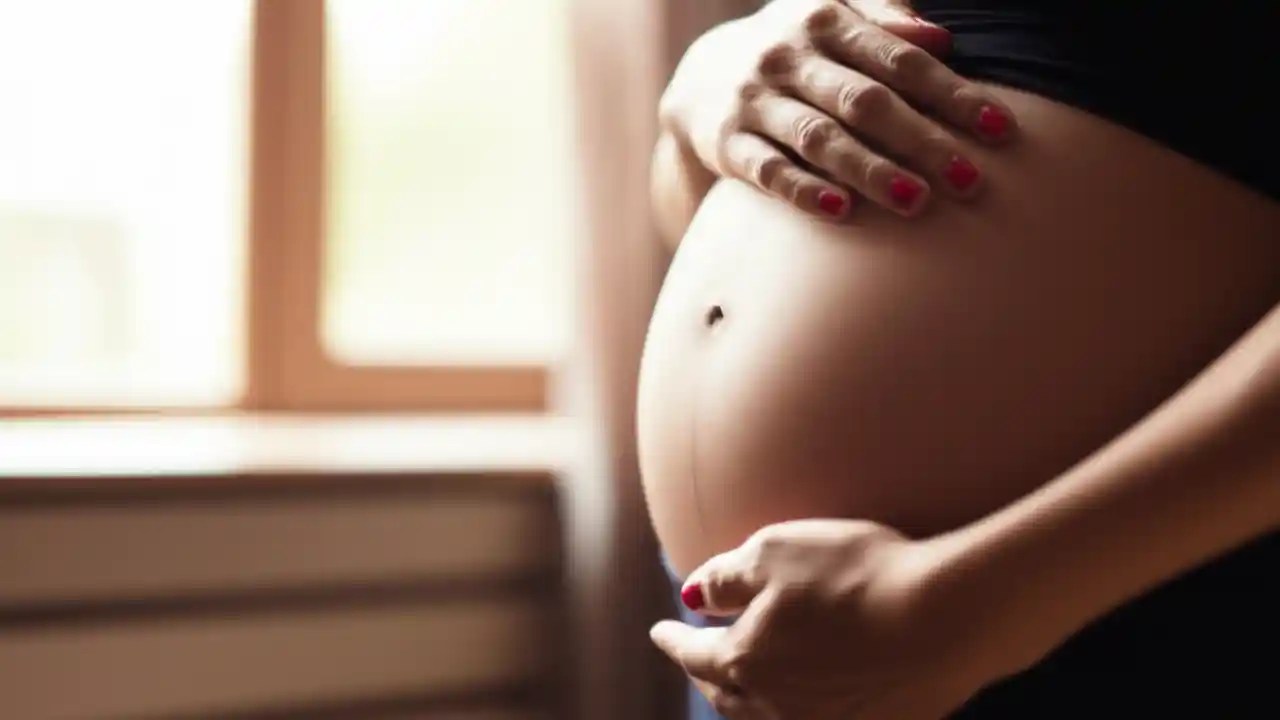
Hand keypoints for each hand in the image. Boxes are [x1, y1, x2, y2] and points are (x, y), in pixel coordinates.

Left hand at [649, 519, 1015, 718]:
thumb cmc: (855, 575)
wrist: (946, 618)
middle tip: (696, 659)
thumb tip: (692, 594)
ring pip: (768, 716)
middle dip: (706, 675)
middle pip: (727, 694)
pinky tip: (807, 694)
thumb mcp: (775, 552)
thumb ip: (725, 576)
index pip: (694, 654)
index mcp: (747, 660)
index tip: (659, 631)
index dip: (673, 641)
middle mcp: (780, 704)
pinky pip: (817, 719)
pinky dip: (796, 707)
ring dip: (747, 698)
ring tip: (742, 680)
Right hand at [658, 0, 1016, 219]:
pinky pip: (768, 171)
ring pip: (819, 139)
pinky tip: (841, 212)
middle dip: (921, 141)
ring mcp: (754, 101)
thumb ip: (886, 21)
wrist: (701, 75)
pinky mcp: (727, 144)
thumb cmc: (797, 49)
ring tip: (917, 201)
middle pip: (865, 102)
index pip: (900, 60)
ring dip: (870, 170)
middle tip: (970, 180)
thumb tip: (944, 40)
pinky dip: (803, 191)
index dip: (952, 94)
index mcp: (825, 19)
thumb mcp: (833, 16)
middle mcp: (787, 57)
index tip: (999, 129)